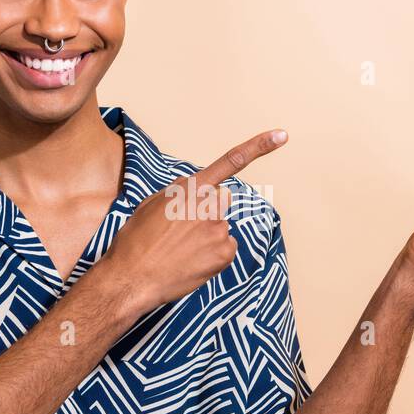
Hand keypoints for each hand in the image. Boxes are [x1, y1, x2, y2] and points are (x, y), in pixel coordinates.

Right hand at [101, 129, 288, 313]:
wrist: (132, 277)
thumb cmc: (136, 241)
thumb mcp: (151, 203)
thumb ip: (179, 191)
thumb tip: (195, 190)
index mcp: (191, 188)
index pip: (231, 161)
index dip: (259, 147)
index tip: (282, 136)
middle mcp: (210, 204)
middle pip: (220, 202)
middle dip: (206, 213)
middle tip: (180, 233)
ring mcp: (219, 228)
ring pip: (220, 228)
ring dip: (205, 237)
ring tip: (179, 251)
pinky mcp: (225, 252)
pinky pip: (225, 248)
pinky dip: (212, 255)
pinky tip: (191, 262)